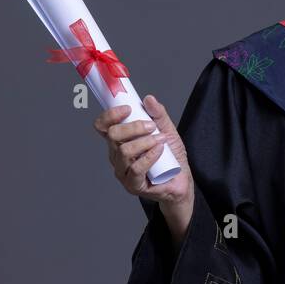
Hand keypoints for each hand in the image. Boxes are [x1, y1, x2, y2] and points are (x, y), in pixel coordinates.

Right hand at [93, 95, 194, 241]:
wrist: (182, 180)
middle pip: (113, 135)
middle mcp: (116, 156)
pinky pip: (135, 169)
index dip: (110, 115)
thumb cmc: (171, 157)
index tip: (128, 108)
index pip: (103, 126)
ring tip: (161, 140)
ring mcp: (122, 171)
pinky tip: (160, 151)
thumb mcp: (167, 130)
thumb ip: (159, 115)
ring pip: (124, 151)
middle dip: (133, 127)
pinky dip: (149, 157)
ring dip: (145, 142)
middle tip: (151, 126)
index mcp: (119, 141)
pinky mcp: (132, 185)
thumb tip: (149, 99)